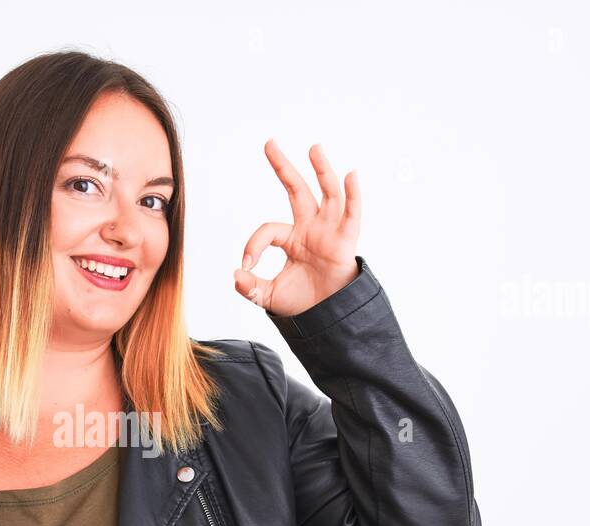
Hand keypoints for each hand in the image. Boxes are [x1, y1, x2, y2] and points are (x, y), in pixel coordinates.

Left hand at [233, 139, 361, 316]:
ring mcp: (329, 231)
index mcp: (291, 238)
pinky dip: (353, 195)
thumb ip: (250, 286)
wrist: (327, 318)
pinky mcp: (346, 241)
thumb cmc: (303, 304)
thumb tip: (236, 273)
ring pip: (327, 194)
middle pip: (296, 190)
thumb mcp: (269, 296)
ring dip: (321, 171)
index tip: (246, 264)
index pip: (267, 230)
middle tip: (269, 143)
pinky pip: (352, 214)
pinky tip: (350, 176)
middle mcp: (310, 228)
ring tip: (314, 148)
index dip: (253, 245)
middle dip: (283, 167)